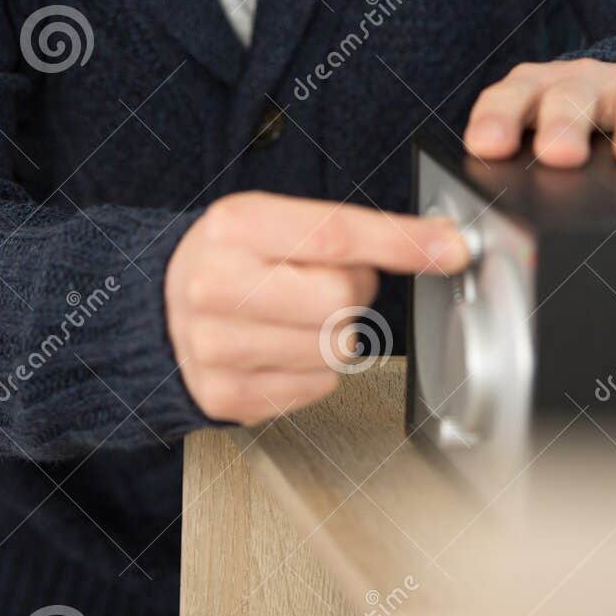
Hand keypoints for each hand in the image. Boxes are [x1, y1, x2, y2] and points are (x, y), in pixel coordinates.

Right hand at [165, 190, 470, 426]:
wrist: (161, 305)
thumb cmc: (232, 258)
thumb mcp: (273, 219)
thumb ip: (347, 231)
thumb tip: (441, 242)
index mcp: (235, 227)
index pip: (335, 233)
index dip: (403, 241)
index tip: (453, 247)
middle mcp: (217, 285)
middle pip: (342, 300)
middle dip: (354, 292)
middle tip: (324, 281)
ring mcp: (216, 346)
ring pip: (336, 350)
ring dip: (336, 333)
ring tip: (296, 313)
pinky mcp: (225, 396)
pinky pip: (317, 387)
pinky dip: (314, 368)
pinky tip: (281, 346)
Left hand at [464, 57, 615, 165]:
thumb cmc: (573, 133)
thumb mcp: (534, 147)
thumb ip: (511, 176)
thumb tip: (475, 234)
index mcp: (537, 91)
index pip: (510, 97)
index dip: (497, 119)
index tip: (488, 146)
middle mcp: (584, 81)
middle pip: (569, 95)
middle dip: (564, 123)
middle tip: (559, 154)